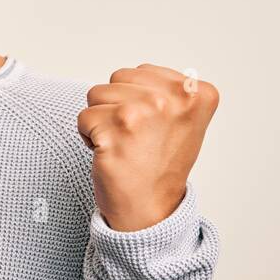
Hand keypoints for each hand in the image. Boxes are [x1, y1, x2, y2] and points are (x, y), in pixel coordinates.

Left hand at [77, 64, 218, 230]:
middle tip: (135, 136)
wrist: (149, 208)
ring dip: (102, 119)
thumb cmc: (162, 165)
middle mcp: (171, 99)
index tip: (155, 127)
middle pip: (118, 78)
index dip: (140, 99)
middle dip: (117, 104)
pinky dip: (88, 137)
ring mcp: (142, 114)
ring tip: (122, 143)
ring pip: (97, 94)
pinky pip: (83, 118)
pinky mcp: (113, 131)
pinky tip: (109, 153)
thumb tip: (142, 72)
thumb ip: (171, 91)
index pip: (143, 71)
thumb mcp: (185, 121)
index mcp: (196, 93)